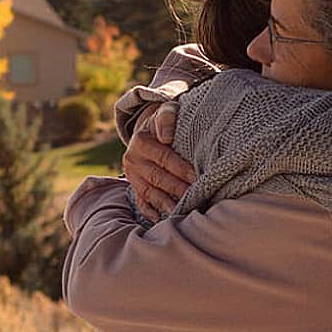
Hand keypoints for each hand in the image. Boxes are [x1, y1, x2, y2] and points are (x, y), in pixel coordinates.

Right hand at [123, 102, 194, 222]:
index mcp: (140, 141)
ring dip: (167, 204)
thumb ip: (167, 117)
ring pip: (150, 192)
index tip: (198, 177)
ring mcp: (132, 175)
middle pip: (158, 178)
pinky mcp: (134, 187)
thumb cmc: (165, 122)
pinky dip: (151, 212)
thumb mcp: (166, 112)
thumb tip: (166, 136)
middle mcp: (132, 159)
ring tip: (184, 212)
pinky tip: (163, 219)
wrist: (149, 130)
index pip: (164, 158)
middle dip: (179, 189)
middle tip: (197, 197)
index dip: (182, 168)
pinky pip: (141, 202)